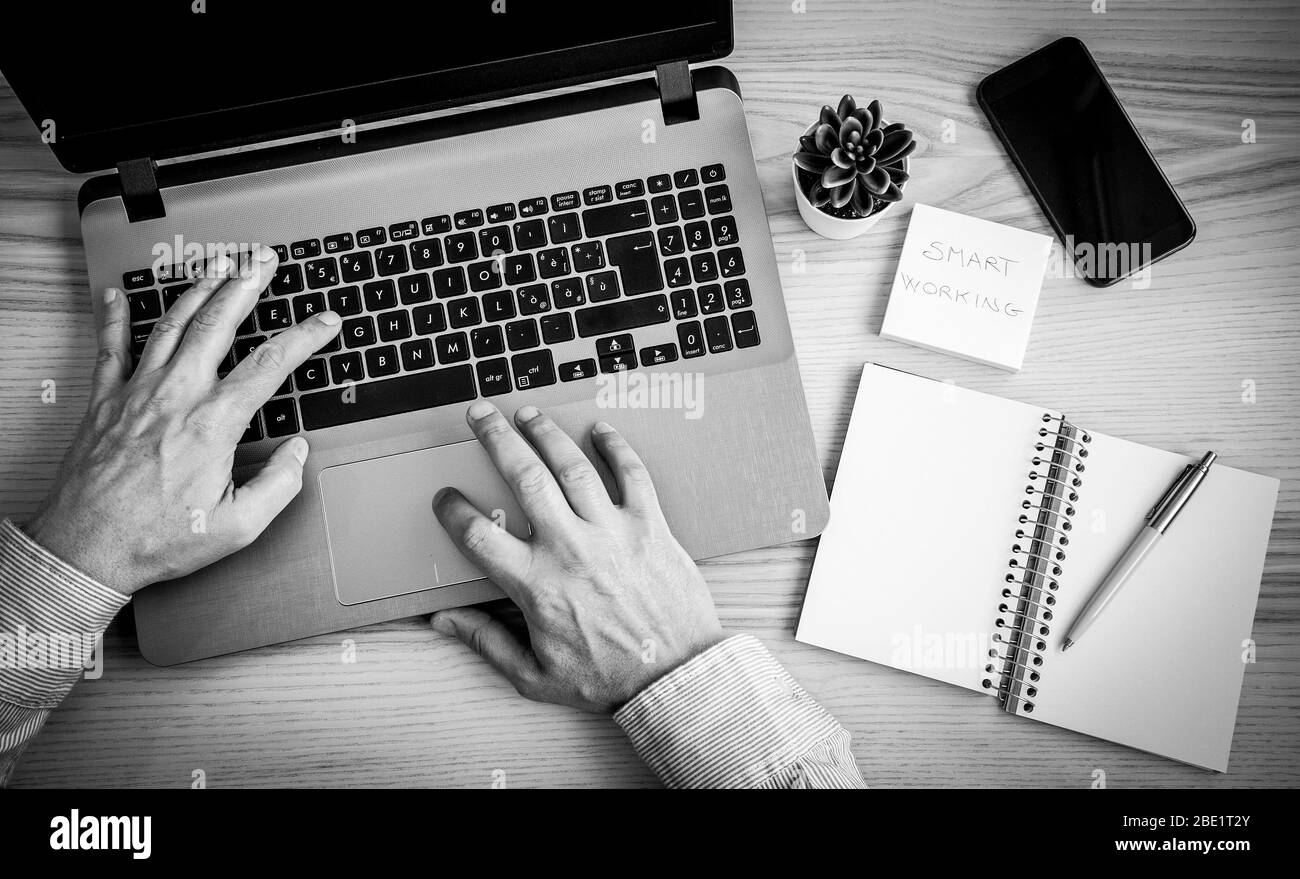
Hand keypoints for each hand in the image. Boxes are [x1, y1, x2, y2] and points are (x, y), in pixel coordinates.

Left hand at [26, 246, 341, 594]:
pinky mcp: (104, 402)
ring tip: (217, 264)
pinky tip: (116, 296)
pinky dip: (114, 317)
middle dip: (245, 284)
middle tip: (263, 259)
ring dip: (197, 289)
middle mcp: (175, 397)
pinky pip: (110, 348)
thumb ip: (280, 485)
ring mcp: (136, 394)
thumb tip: (298, 452)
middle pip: (217, 324)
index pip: (270, 365)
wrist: (86, 549)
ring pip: (170, 325)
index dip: (304, 337)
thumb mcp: (239, 527)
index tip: (324, 321)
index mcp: (213, 424)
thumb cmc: (158, 540)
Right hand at [430, 402, 724, 712]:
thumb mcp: (535, 675)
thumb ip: (486, 642)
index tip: (446, 498)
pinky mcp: (650, 526)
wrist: (674, 678)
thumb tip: (444, 621)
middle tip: (481, 415)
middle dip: (496, 439)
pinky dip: (616, 447)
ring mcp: (612, 532)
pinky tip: (601, 430)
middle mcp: (569, 548)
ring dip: (547, 434)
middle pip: (523, 477)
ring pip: (573, 466)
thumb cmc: (608, 679)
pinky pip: (632, 474)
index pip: (478, 534)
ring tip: (529, 414)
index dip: (453, 510)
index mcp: (535, 583)